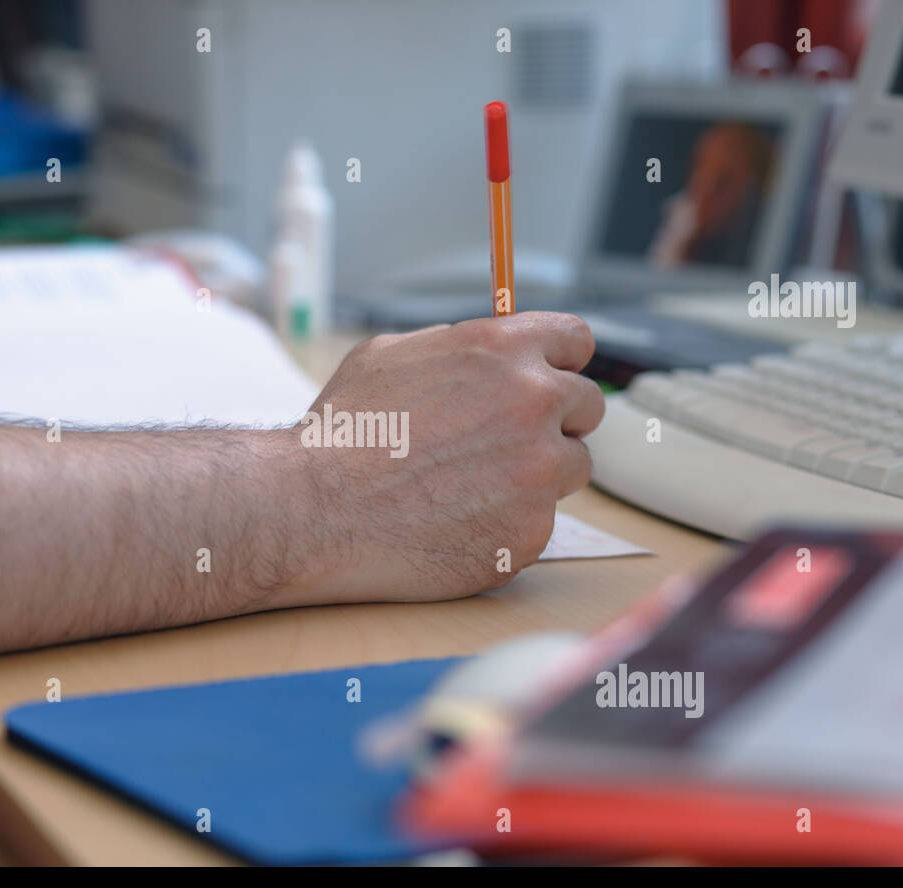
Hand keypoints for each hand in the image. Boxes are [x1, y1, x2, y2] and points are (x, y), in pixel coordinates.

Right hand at [288, 311, 603, 603]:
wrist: (316, 510)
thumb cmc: (343, 433)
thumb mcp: (389, 355)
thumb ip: (456, 349)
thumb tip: (485, 357)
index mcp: (504, 351)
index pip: (577, 340)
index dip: (560, 361)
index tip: (548, 378)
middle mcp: (535, 405)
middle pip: (586, 407)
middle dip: (553, 421)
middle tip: (504, 442)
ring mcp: (538, 473)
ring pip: (570, 469)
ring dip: (536, 475)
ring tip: (471, 486)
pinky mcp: (531, 533)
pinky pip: (537, 523)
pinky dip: (506, 525)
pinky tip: (455, 524)